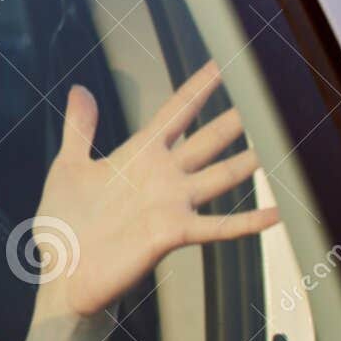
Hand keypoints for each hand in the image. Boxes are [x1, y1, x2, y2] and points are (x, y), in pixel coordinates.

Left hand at [33, 60, 280, 318]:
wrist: (62, 276)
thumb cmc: (65, 225)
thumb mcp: (67, 167)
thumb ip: (79, 129)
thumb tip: (80, 90)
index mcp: (137, 157)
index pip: (175, 114)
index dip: (197, 89)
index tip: (220, 65)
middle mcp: (162, 177)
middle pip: (207, 140)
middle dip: (234, 120)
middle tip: (264, 98)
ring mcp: (170, 205)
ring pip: (219, 176)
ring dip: (247, 163)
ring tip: (278, 145)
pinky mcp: (171, 233)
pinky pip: (216, 226)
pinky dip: (245, 222)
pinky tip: (275, 215)